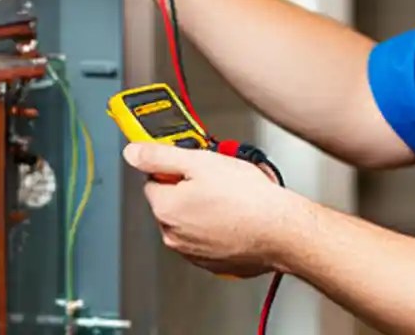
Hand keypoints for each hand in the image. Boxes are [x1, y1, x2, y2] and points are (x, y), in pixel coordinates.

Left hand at [123, 142, 302, 277]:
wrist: (281, 231)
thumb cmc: (247, 199)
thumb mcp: (199, 161)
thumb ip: (160, 155)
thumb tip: (133, 152)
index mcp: (165, 208)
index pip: (153, 179)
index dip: (175, 166)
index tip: (192, 162)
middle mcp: (173, 235)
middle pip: (172, 200)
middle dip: (190, 187)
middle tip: (218, 177)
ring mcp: (193, 252)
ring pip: (191, 220)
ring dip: (205, 208)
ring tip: (233, 197)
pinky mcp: (214, 263)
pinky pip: (209, 238)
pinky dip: (219, 227)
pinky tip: (238, 216)